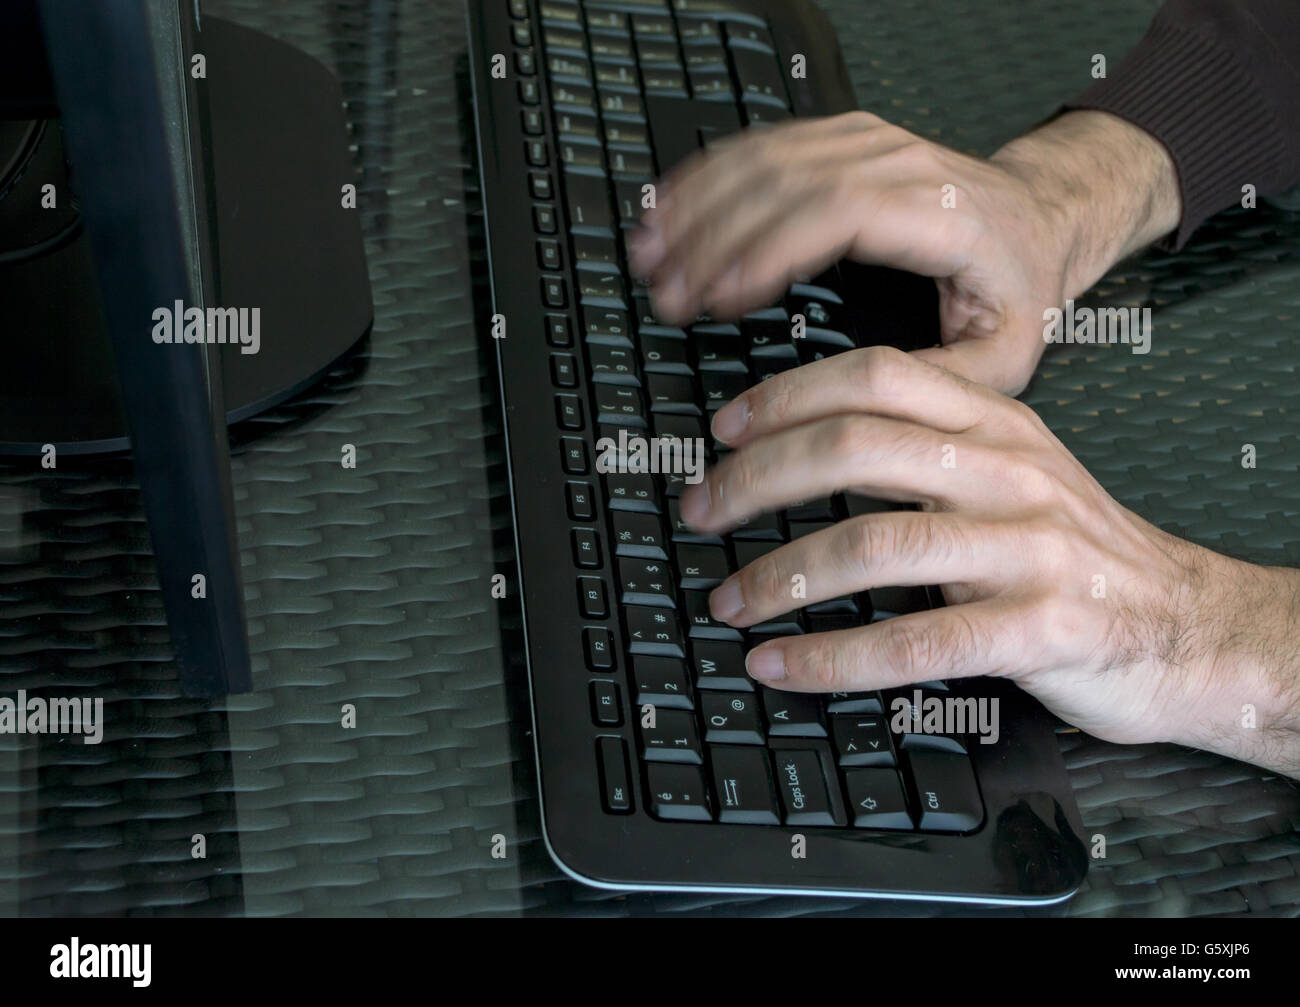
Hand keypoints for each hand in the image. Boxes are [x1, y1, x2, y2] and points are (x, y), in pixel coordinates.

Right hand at [632, 110, 1179, 394]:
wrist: (1038, 218)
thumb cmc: (1015, 285)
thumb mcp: (1004, 356)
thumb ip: (939, 388)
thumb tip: (862, 420)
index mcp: (943, 215)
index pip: (840, 214)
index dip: (769, 251)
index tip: (717, 297)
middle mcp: (902, 165)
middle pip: (788, 182)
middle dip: (713, 238)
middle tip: (664, 293)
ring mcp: (868, 145)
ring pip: (766, 160)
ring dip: (697, 205)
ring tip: (648, 255)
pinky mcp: (842, 142)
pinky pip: (764, 147)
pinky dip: (709, 178)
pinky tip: (670, 207)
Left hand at [680, 347, 1299, 774]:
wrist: (1187, 626)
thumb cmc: (1078, 551)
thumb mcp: (1014, 473)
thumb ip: (929, 449)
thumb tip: (808, 449)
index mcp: (996, 422)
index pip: (875, 376)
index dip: (786, 397)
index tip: (723, 431)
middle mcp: (1009, 470)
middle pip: (856, 448)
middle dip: (757, 481)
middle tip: (701, 512)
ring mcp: (1027, 548)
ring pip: (875, 544)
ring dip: (781, 575)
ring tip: (727, 599)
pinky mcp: (1039, 627)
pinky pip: (914, 642)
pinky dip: (832, 658)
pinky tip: (781, 666)